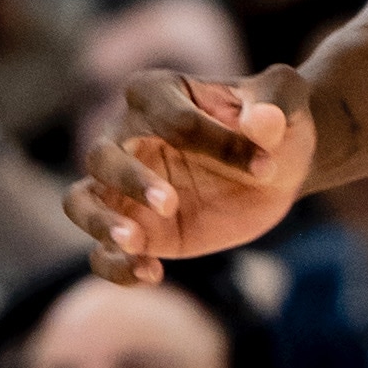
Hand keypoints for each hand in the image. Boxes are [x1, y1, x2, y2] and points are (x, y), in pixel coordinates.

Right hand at [66, 66, 315, 283]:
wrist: (276, 167)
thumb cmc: (274, 125)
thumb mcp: (287, 102)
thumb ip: (278, 100)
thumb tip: (260, 121)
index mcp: (159, 93)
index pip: (170, 118)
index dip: (216, 143)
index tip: (265, 167)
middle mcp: (127, 136)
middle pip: (102, 156)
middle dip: (130, 179)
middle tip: (171, 202)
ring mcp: (123, 186)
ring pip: (80, 201)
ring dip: (99, 223)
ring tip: (134, 243)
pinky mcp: (134, 228)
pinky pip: (102, 251)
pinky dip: (115, 265)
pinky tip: (152, 274)